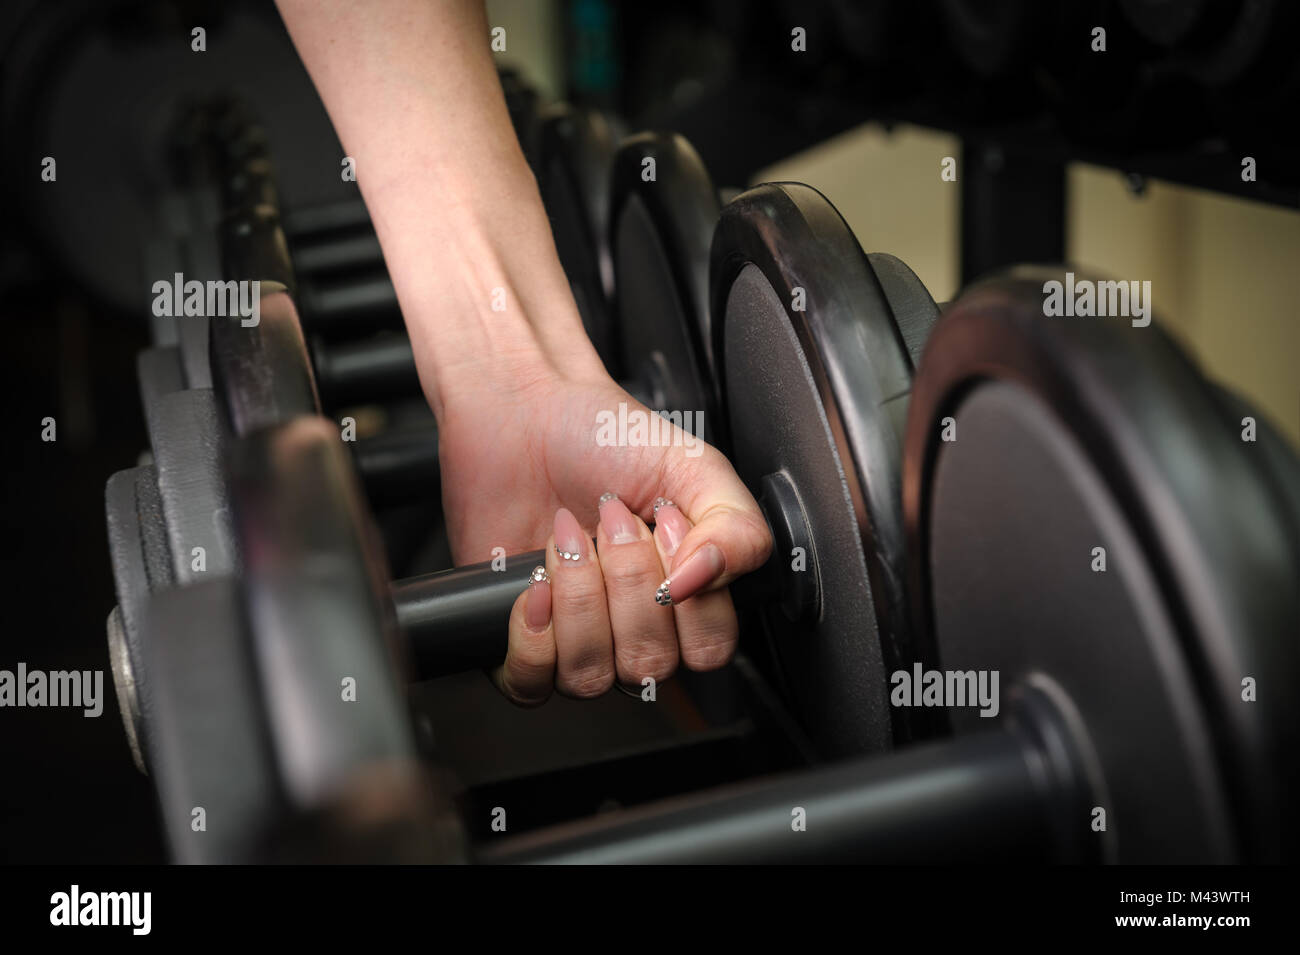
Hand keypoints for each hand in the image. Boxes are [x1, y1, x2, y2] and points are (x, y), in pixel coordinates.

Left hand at [433, 353, 772, 704]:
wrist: (528, 412)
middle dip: (627, 582)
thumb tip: (704, 581)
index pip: (708, 650)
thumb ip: (737, 530)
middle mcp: (635, 629)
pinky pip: (530, 682)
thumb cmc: (608, 437)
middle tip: (612, 521)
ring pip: (591, 676)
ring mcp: (576, 639)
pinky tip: (537, 583)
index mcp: (688, 597)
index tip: (665, 524)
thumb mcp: (699, 468)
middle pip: (648, 665)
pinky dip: (533, 633)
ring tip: (570, 540)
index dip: (687, 595)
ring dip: (579, 600)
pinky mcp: (520, 640)